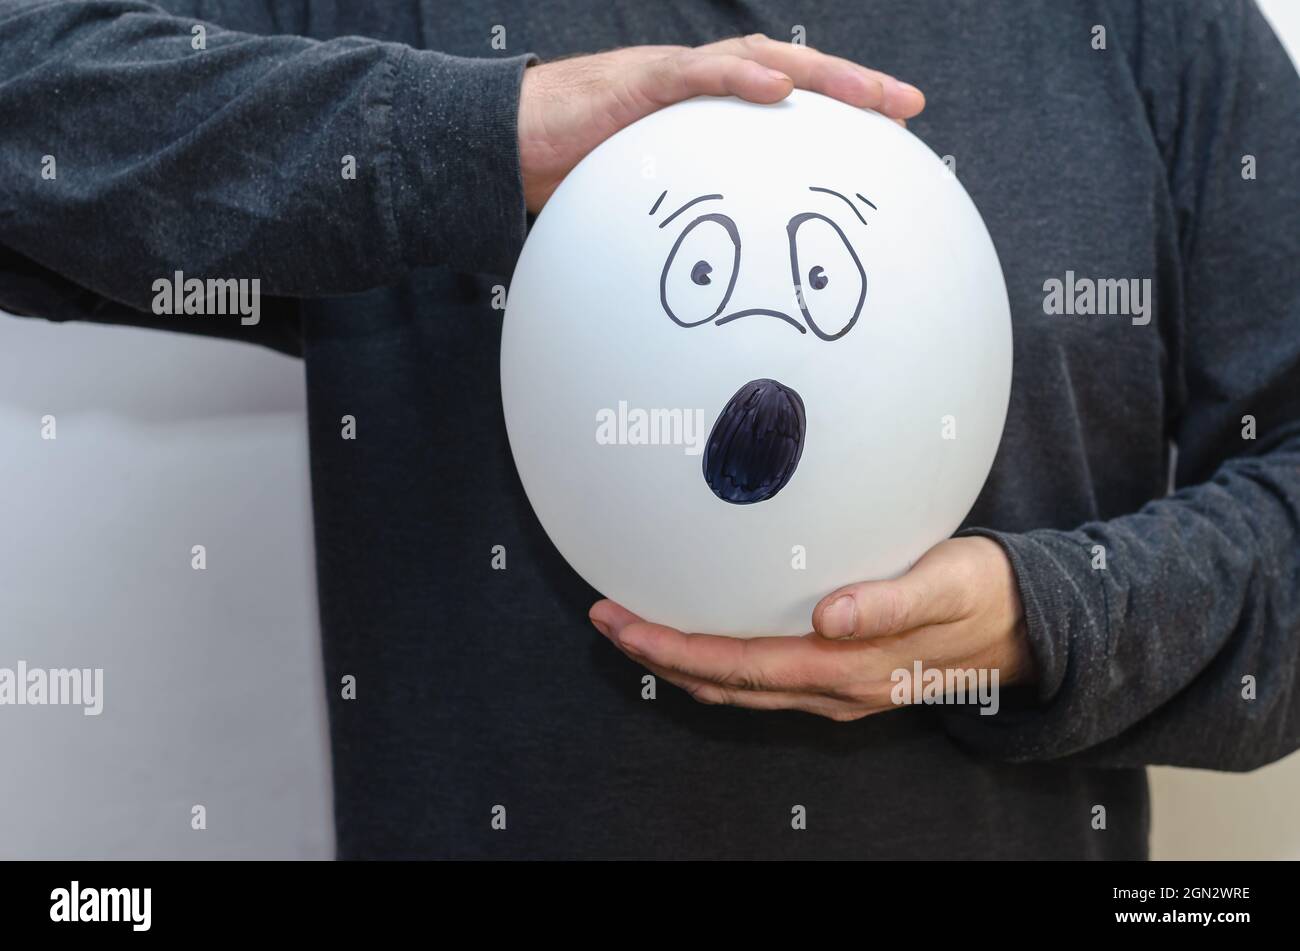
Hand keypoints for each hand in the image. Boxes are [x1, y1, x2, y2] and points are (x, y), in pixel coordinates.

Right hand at [517, 34, 924, 212]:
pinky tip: (779, 87)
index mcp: (709, 113)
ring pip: (759, 60)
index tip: (896, 131)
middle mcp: (701, 87)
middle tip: (907, 105)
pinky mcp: (638, 81)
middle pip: (791, 72)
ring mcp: (673, 79)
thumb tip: (726, 277)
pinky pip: (696, 73)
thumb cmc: (577, 171)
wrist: (510, 143)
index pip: (788, 100)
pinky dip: (738, 76)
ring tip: (866, 91)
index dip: (841, 109)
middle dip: (853, 85)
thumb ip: (694, 216)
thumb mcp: (650, 197)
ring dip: (818, 73)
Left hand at [589, 536, 1033, 720]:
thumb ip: (890, 602)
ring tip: (636, 628)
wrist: (1028, 628)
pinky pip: (763, 677)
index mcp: (849, 665)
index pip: (741, 665)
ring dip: (682, 660)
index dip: (675, 650)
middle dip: (659, 655)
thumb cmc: (984, 594)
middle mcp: (833, 687)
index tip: (623, 623)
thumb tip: (828, 616)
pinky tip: (703, 632)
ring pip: (740, 686)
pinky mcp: (842, 675)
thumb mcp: (948, 584)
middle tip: (606, 619)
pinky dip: (719, 660)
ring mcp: (836, 688)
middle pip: (725, 681)